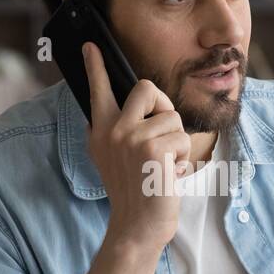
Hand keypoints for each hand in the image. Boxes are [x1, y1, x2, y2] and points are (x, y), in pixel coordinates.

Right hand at [82, 41, 189, 254]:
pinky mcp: (151, 148)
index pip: (98, 90)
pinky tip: (168, 175)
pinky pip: (181, 137)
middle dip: (164, 107)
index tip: (90, 46)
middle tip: (163, 136)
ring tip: (163, 166)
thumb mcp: (114, 159)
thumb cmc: (135, 193)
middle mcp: (111, 130)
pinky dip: (182, 158)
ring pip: (172, 117)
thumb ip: (115, 133)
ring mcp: (130, 137)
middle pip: (146, 88)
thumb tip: (122, 111)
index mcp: (101, 131)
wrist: (137, 227)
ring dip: (177, 143)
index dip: (95, 66)